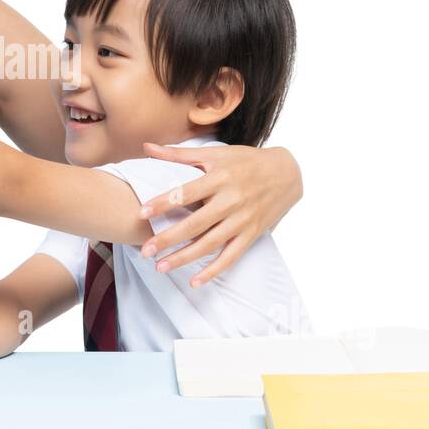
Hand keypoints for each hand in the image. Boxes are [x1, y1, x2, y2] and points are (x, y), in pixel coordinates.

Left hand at [136, 142, 302, 286]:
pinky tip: (195, 281)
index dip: (163, 203)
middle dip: (168, 238)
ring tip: (160, 267)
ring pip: (210, 244)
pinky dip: (214, 271)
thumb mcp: (215, 154)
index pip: (186, 192)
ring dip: (184, 258)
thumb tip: (147, 147)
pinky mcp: (252, 234)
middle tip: (144, 250)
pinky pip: (231, 256)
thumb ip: (178, 154)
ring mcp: (243, 220)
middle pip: (195, 223)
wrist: (287, 173)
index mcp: (220, 178)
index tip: (141, 213)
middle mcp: (231, 200)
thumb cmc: (246, 161)